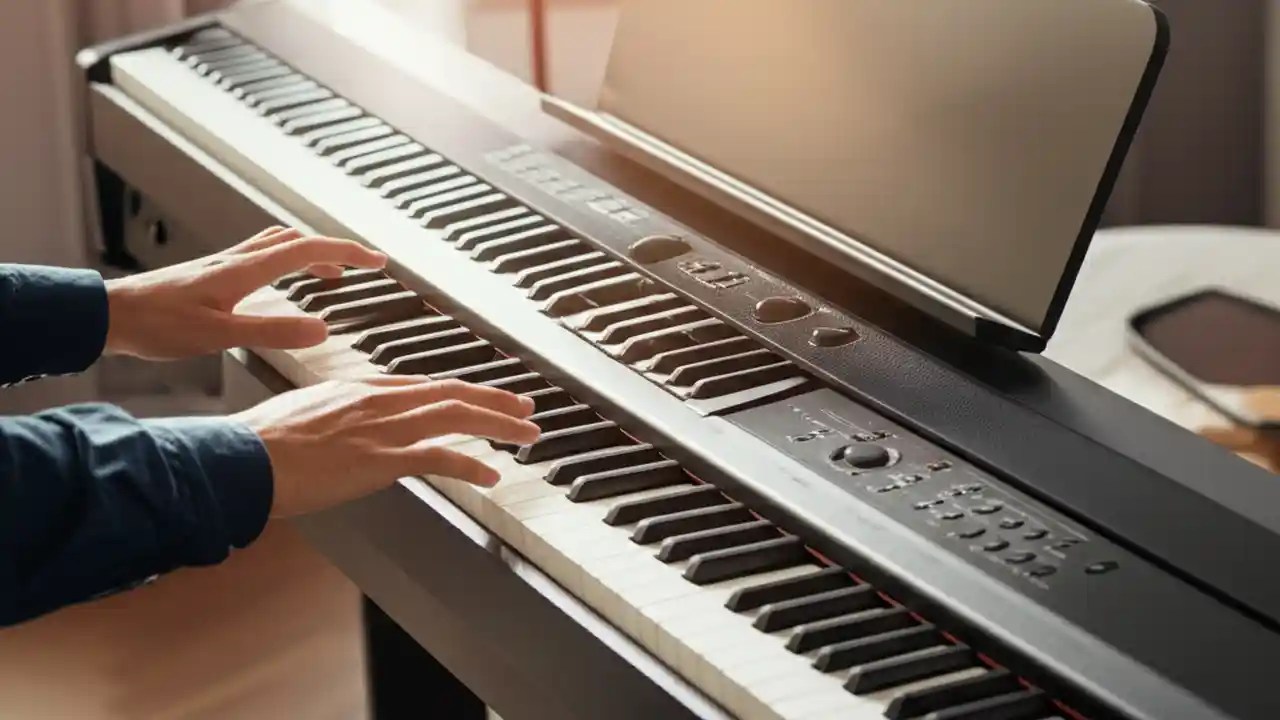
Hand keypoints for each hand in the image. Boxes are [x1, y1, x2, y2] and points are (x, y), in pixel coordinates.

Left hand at [104, 226, 385, 359]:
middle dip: (337, 250)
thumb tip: (323, 328)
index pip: (310, 250)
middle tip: (363, 265)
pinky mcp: (214, 274)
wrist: (110, 315)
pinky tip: (282, 284)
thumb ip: (273, 330)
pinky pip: (263, 256)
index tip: (378, 261)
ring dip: (312, 254)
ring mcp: (225, 264)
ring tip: (333, 274)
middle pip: (299, 240)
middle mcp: (239, 260)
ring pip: (280, 245)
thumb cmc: (158, 325)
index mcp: (246, 270)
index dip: (348, 253)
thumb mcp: (221, 334)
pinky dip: (288, 262)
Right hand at [232, 377, 540, 516]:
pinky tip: (491, 476)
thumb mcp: (298, 417)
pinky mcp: (383, 458)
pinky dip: (471, 465)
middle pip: (450, 392)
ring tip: (526, 433)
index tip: (475, 397)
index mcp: (356, 390)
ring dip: (498, 424)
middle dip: (492, 399)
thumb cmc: (257, 446)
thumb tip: (332, 435)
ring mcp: (382, 427)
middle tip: (524, 406)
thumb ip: (326, 420)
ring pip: (457, 416)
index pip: (418, 386)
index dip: (453, 393)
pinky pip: (441, 457)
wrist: (241, 458)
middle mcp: (377, 400)